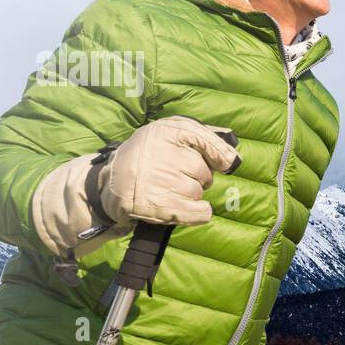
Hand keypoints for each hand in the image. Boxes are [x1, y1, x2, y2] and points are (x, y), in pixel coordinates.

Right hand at [100, 116, 240, 227]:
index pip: (204, 139)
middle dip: (197, 176)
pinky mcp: (160, 206)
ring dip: (191, 194)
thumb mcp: (166, 133)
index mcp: (165, 132)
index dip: (221, 154)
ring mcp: (162, 182)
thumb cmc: (147, 157)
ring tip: (168, 188)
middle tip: (175, 176)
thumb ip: (199, 134)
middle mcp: (163, 155)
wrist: (112, 184)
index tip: (228, 164)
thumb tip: (231, 144)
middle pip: (204, 171)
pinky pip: (201, 212)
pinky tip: (186, 208)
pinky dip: (199, 212)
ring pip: (199, 191)